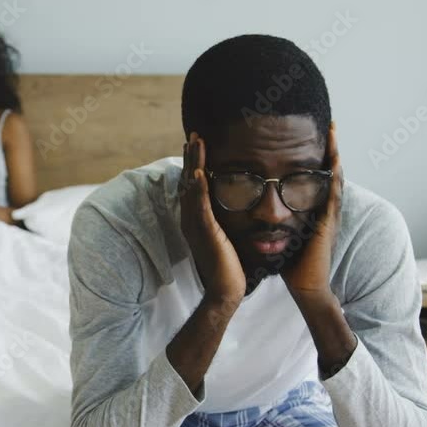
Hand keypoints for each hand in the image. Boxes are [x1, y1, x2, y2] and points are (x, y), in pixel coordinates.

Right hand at [180, 133, 245, 305]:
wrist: (226, 291)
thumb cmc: (230, 268)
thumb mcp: (226, 238)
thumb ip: (226, 221)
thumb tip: (238, 207)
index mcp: (196, 220)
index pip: (193, 187)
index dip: (194, 165)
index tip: (197, 146)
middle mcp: (191, 220)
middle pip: (188, 182)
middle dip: (191, 158)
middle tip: (194, 135)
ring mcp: (195, 226)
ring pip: (191, 188)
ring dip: (193, 164)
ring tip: (195, 143)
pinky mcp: (205, 232)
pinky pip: (200, 206)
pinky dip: (198, 188)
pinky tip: (198, 173)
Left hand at [282, 122, 343, 295]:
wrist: (306, 287)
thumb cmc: (293, 264)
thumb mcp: (283, 235)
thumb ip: (275, 221)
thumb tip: (255, 209)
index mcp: (313, 210)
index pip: (314, 177)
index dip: (316, 157)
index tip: (310, 135)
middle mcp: (324, 209)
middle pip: (329, 171)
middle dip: (329, 148)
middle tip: (329, 123)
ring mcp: (329, 214)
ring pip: (334, 177)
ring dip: (335, 154)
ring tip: (334, 131)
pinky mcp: (328, 222)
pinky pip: (333, 193)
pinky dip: (334, 175)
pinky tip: (334, 161)